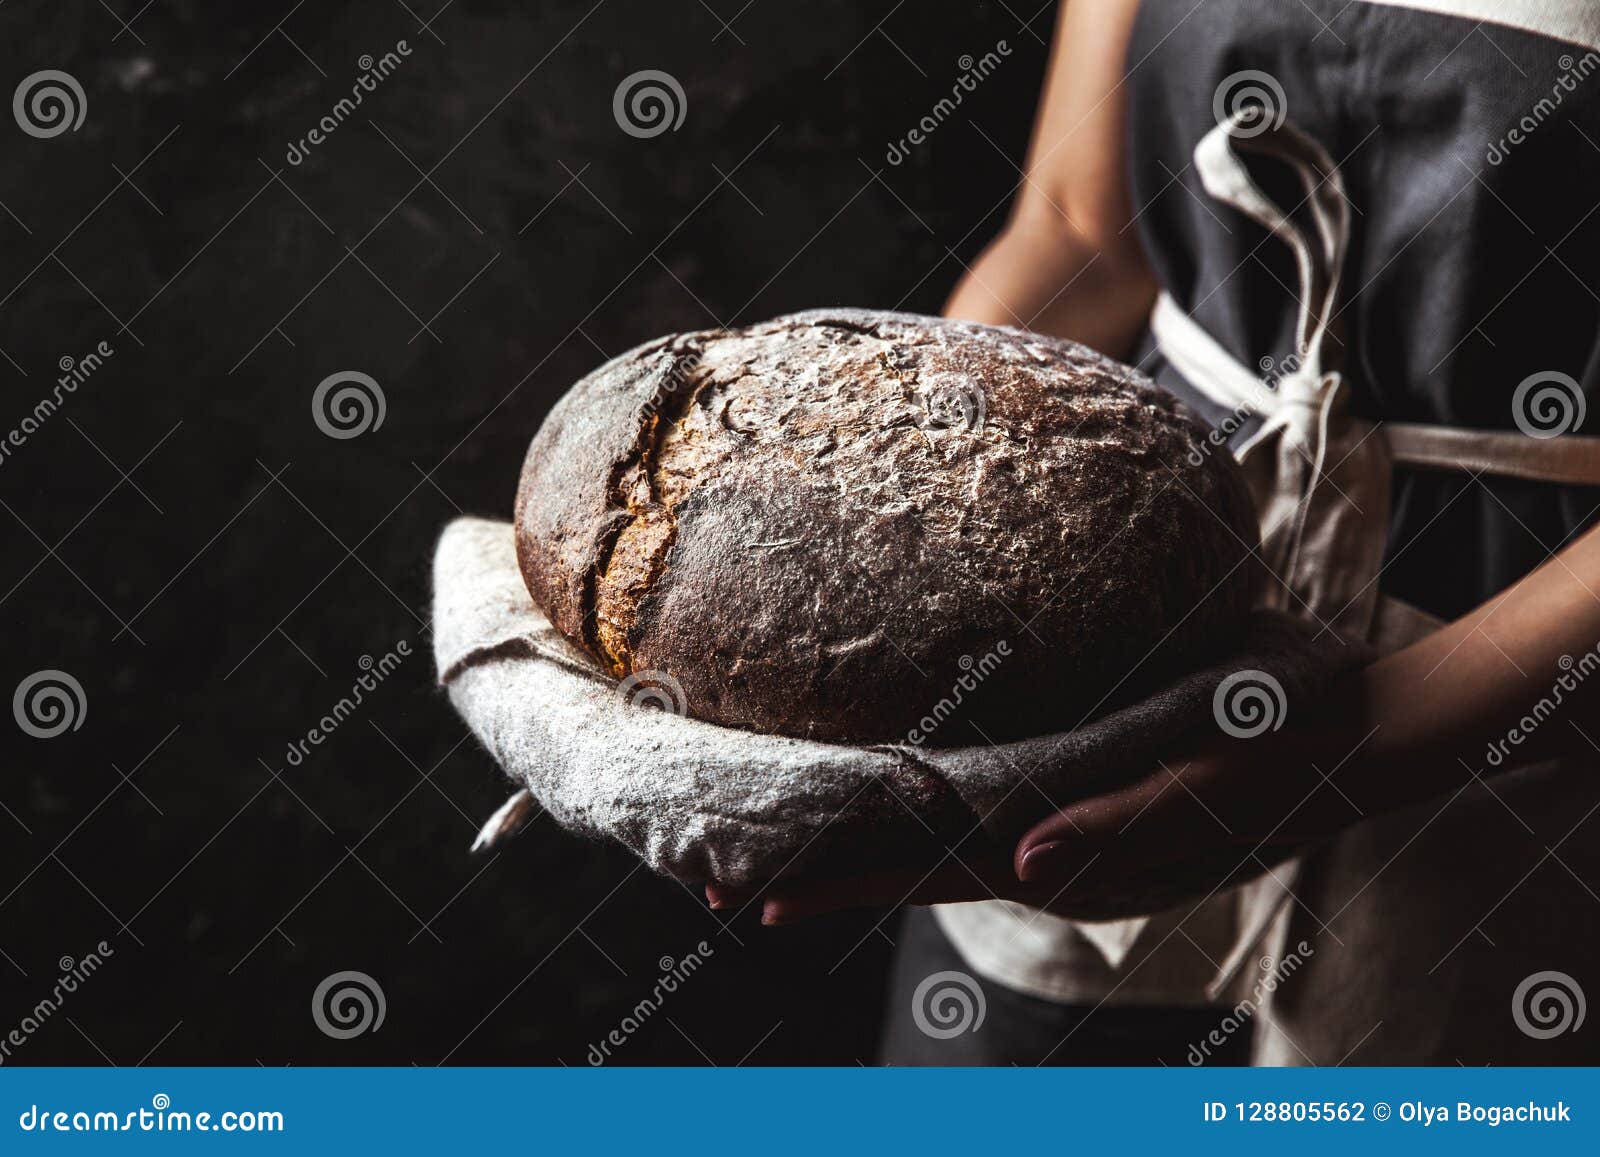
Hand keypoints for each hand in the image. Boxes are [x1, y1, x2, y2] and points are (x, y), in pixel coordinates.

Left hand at [708, 723, 1382, 924]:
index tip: (751, 898)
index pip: (930, 880)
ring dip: (851, 851)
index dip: (840, 889)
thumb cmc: (1283, 750)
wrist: (1354, 733)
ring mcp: (1063, 832)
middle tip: (716, 884)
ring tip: (768, 852)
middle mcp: (1053, 856)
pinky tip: (880, 800)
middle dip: (817, 880)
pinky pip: (979, 812)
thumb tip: (1016, 862)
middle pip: (913, 873)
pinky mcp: (1080, 800)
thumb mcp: (1209, 785)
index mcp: (1072, 862)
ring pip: (937, 846)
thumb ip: (1117, 826)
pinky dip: (912, 814)